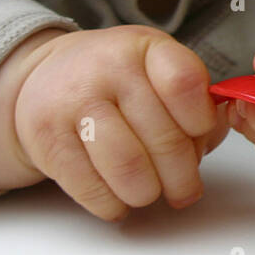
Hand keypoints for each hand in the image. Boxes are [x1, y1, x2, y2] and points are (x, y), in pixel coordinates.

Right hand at [9, 26, 227, 220]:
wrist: (44, 77)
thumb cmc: (118, 80)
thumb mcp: (159, 70)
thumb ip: (194, 102)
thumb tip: (210, 139)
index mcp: (145, 49)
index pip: (185, 84)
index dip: (201, 120)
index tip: (199, 133)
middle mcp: (107, 70)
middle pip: (164, 139)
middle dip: (182, 177)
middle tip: (185, 189)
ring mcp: (72, 104)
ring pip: (130, 169)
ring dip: (148, 193)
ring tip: (150, 192)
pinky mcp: (47, 141)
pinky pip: (93, 190)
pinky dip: (114, 205)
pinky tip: (119, 197)